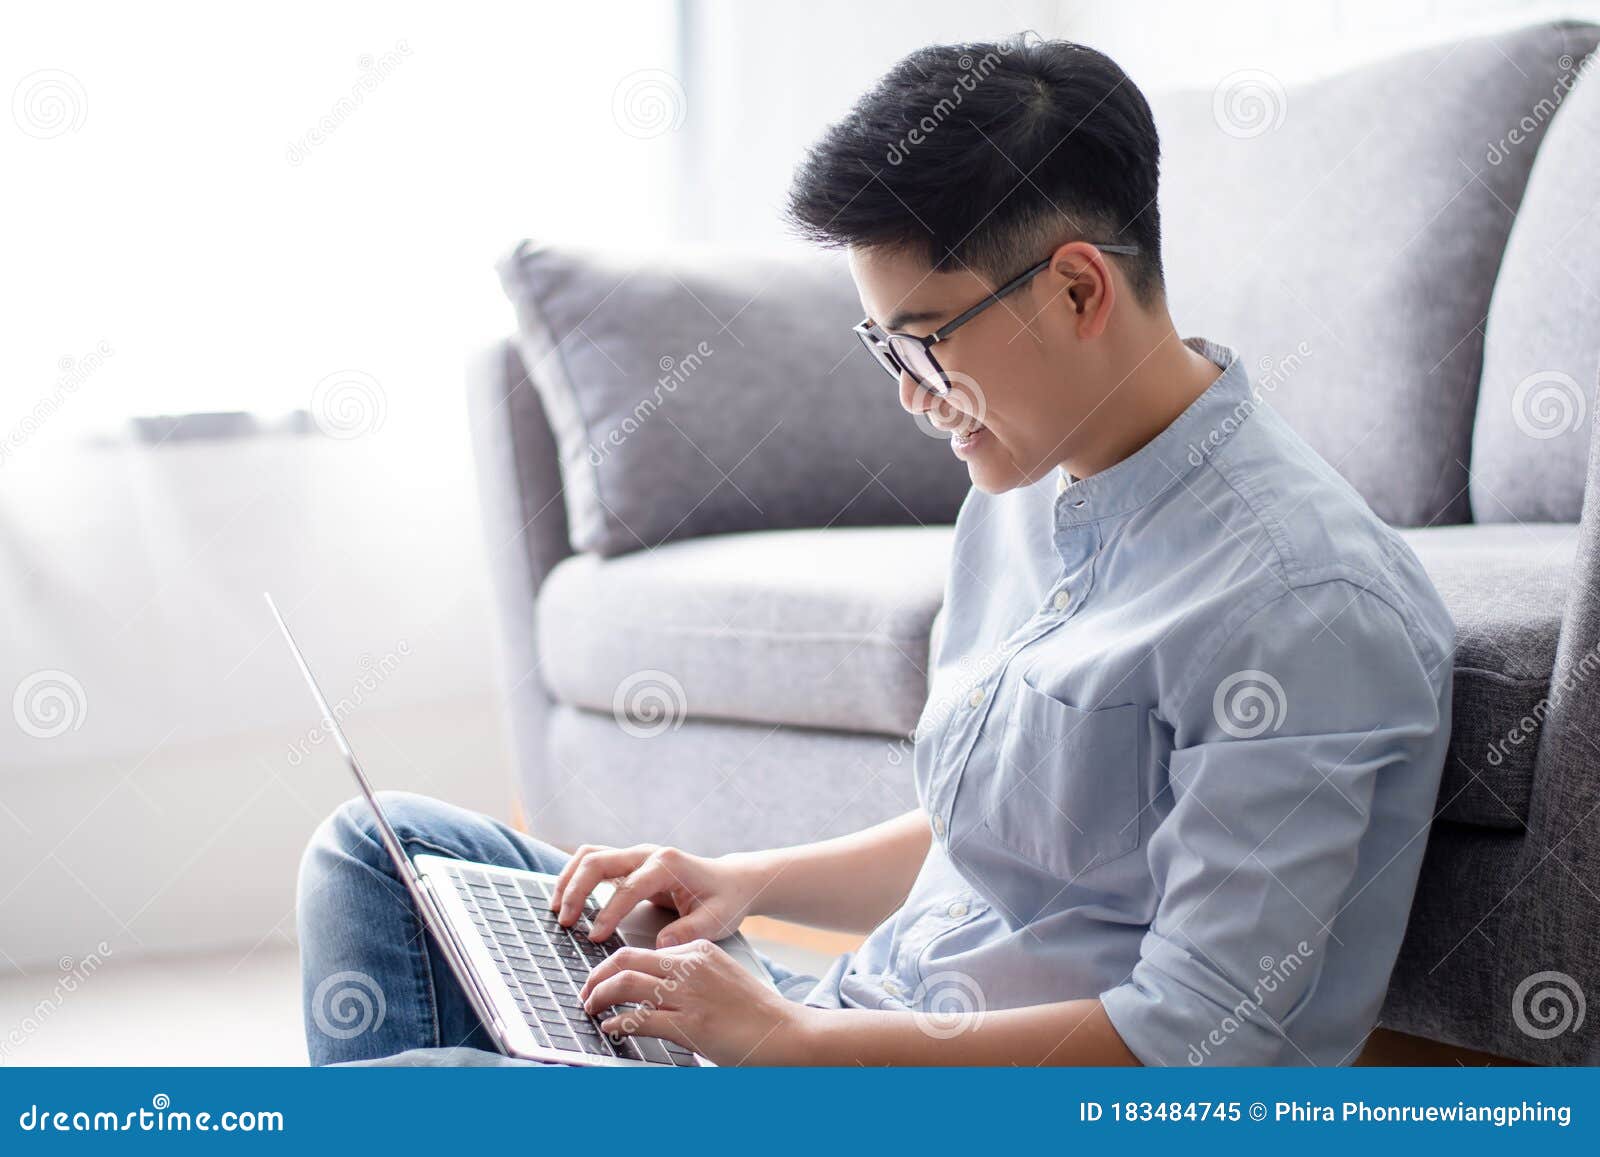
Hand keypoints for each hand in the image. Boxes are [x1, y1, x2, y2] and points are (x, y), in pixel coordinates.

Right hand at [548, 842, 766, 945]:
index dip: (609, 912)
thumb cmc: (725, 901)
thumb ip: (689, 932)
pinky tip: (565, 901)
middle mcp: (648, 854)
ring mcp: (637, 856)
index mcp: (668, 865)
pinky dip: (575, 877)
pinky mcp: (629, 864)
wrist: (732, 881)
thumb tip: (659, 946)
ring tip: (557, 911)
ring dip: (569, 880)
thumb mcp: (716, 920)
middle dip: (577, 890)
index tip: (595, 938)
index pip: (629, 887)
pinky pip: (594, 862)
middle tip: (565, 923)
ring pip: (591, 856)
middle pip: (599, 860)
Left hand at [579, 940, 817, 1065]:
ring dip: (599, 997)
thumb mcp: (720, 978)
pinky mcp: (691, 1024)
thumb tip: (652, 991)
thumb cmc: (755, 1013)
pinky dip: (617, 1023)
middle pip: (625, 959)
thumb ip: (689, 977)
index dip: (614, 965)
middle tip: (587, 992)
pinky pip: (639, 1019)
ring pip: (626, 985)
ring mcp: (690, 994)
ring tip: (591, 1009)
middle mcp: (691, 966)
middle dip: (596, 976)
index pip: (643, 950)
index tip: (602, 980)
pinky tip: (611, 1030)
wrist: (787, 1034)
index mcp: (699, 950)